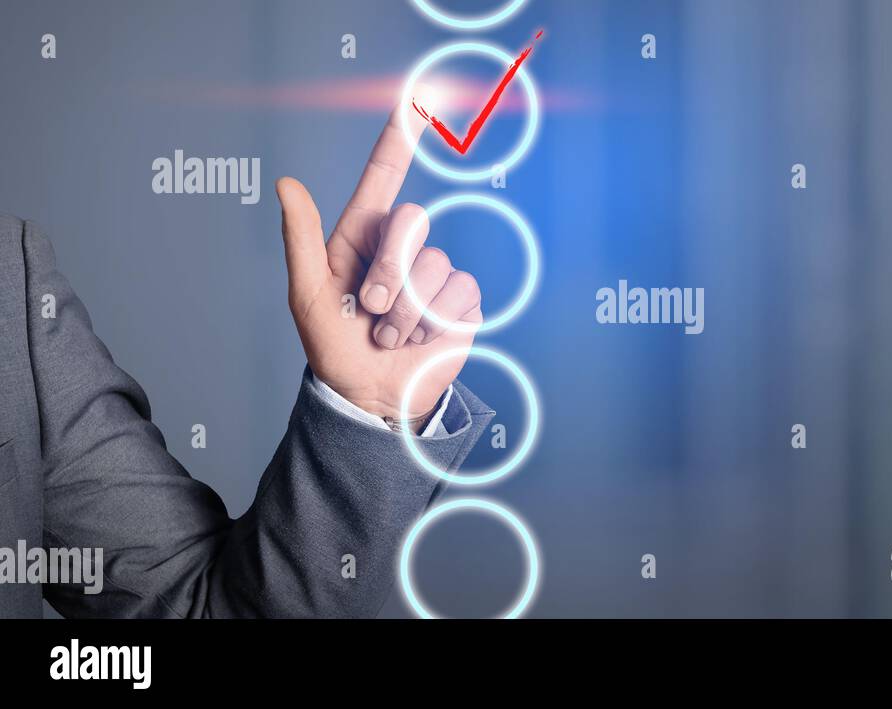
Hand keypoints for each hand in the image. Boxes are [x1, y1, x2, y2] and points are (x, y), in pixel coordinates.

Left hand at [275, 104, 481, 419]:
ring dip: (406, 310)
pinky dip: (433, 319)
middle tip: (370, 309)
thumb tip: (286, 183)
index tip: (415, 101)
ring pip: (434, 265)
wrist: (371, 397)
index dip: (398, 140)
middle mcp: (403, 249)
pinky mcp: (461, 300)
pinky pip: (458, 290)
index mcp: (362, 237)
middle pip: (412, 222)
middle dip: (389, 270)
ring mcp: (435, 274)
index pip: (384, 178)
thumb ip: (300, 238)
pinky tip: (420, 338)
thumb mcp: (306, 295)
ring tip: (390, 336)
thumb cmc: (333, 347)